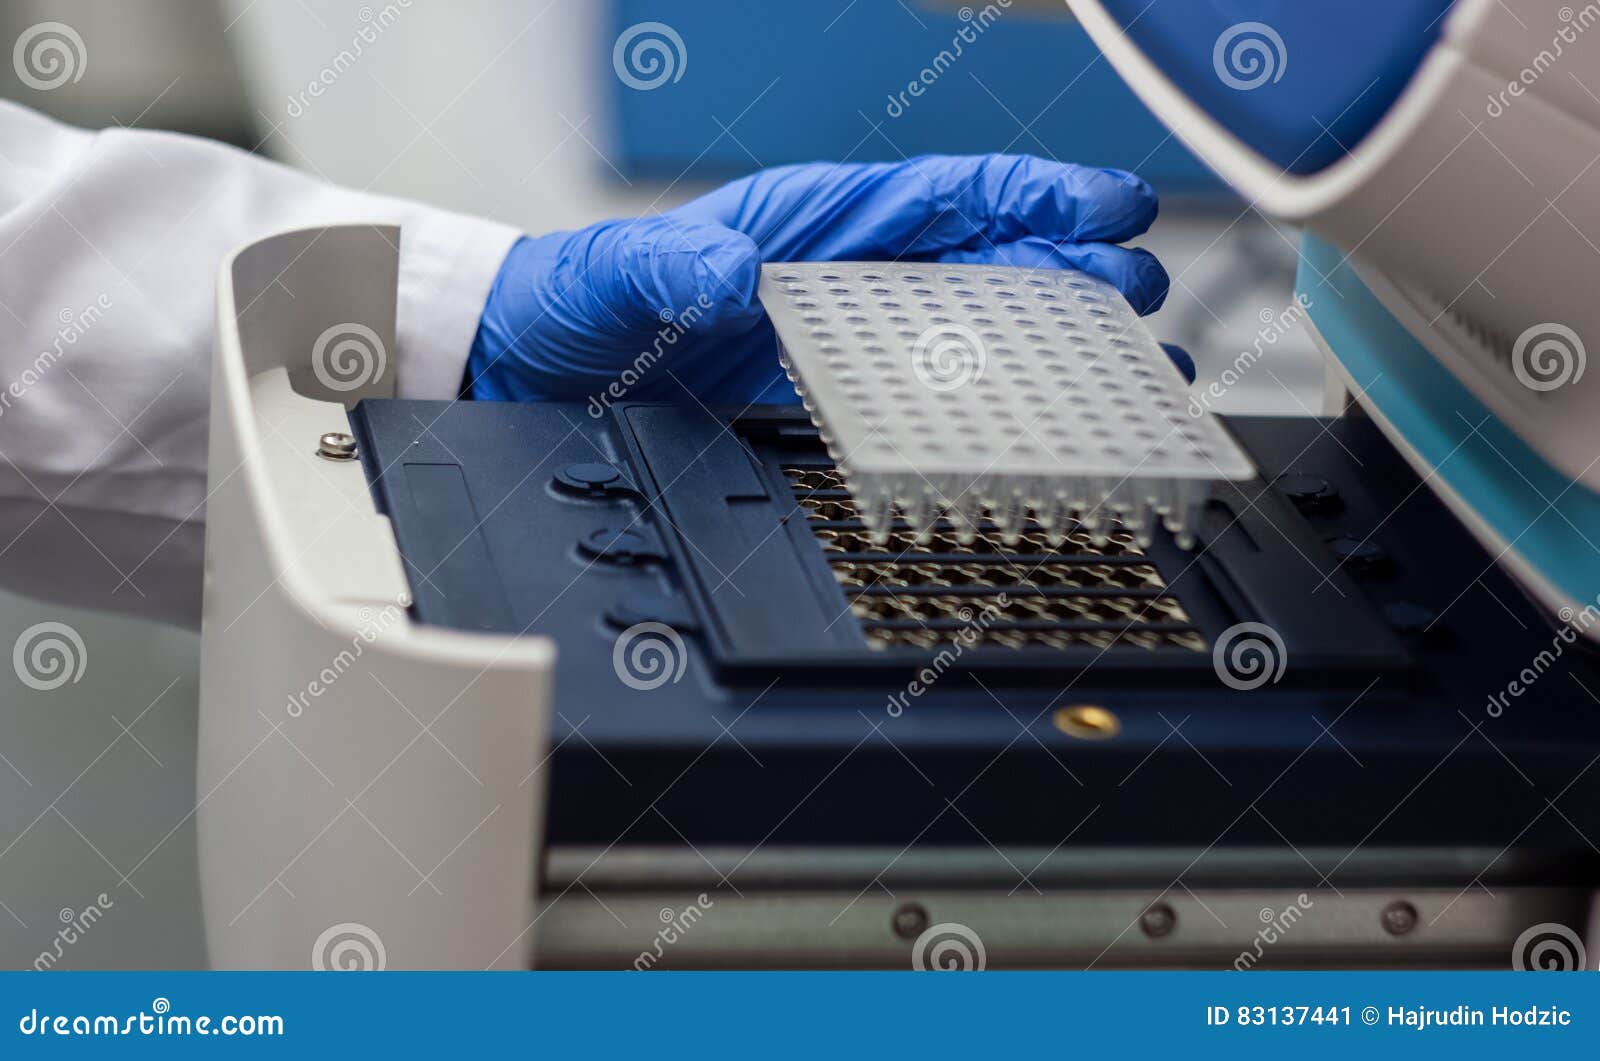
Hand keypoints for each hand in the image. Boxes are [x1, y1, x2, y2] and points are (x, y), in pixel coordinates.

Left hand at [466, 154, 1177, 405]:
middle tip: (1140, 292)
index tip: (1108, 201)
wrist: (537, 374)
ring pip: (981, 334)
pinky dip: (999, 415)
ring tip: (1132, 370)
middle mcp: (848, 279)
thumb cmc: (578, 300)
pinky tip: (1050, 432)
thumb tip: (728, 277)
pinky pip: (932, 406)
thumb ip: (673, 267)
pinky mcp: (834, 408)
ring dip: (1058, 346)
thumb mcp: (618, 274)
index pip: (945, 194)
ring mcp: (849, 346)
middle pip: (989, 261)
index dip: (1032, 193)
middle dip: (1072, 269)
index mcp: (815, 223)